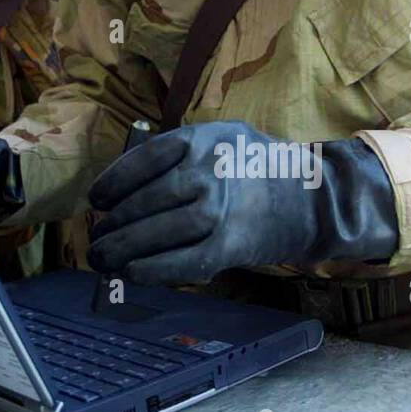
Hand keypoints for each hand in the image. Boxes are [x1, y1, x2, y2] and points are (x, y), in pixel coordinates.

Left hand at [87, 120, 397, 284]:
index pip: (145, 159)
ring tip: (103, 257)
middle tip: (96, 238)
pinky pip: (183, 260)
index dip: (114, 182)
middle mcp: (211, 170)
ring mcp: (222, 208)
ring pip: (160, 231)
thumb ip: (181, 155)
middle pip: (147, 200)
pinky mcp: (232, 244)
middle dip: (114, 223)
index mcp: (205, 138)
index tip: (96, 200)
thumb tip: (125, 190)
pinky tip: (132, 273)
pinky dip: (153, 269)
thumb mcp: (224, 141)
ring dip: (124, 248)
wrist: (314, 198)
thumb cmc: (260, 171)